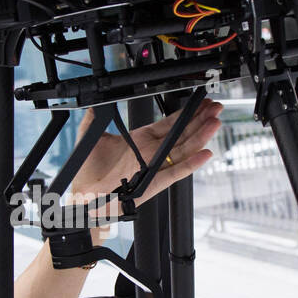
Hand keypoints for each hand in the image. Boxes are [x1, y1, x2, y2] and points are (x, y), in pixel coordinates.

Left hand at [68, 99, 223, 223]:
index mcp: (140, 141)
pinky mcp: (154, 184)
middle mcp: (150, 153)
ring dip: (200, 137)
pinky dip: (190, 164)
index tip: (200, 102)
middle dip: (200, 119)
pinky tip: (204, 154)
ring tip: (215, 123)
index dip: (186, 113)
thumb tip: (95, 102)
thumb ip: (95, 118)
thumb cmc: (87, 171)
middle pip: (182, 134)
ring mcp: (154, 168)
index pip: (169, 124)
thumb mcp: (91, 137)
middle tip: (216, 107)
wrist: (82, 195)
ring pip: (183, 150)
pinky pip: (175, 172)